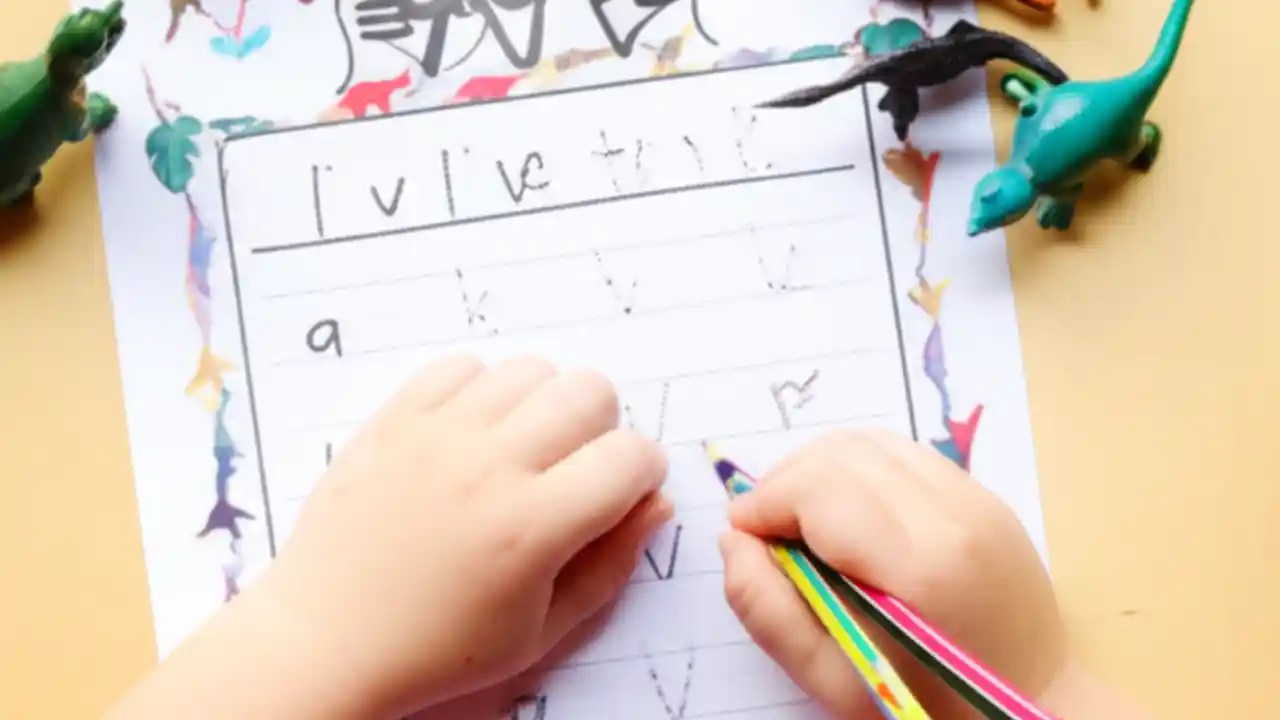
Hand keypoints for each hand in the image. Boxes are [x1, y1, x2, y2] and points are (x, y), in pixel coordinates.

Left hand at [258, 353, 671, 717]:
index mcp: (532, 529)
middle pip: (589, 391)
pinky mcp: (394, 419)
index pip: (629, 457)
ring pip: (531, 370)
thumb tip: (656, 502)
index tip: (624, 491)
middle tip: (574, 468)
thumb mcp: (543, 631)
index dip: (643, 472)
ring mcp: (436, 436)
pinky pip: (461, 365)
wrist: (326, 639)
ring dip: (544, 404)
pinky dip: (482, 390)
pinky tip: (472, 434)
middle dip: (603, 427)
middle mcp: (488, 468)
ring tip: (521, 449)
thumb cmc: (439, 649)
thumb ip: (612, 564)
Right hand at [718, 429, 1066, 717]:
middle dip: (786, 481)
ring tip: (803, 517)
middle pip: (841, 453)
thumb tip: (734, 540)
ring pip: (872, 442)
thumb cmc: (928, 705)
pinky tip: (850, 513)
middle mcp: (955, 514)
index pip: (818, 489)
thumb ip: (769, 610)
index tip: (745, 535)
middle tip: (767, 529)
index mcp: (920, 565)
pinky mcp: (985, 496)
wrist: (1033, 704)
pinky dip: (861, 470)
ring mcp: (977, 498)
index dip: (765, 502)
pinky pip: (905, 455)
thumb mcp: (834, 680)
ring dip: (821, 468)